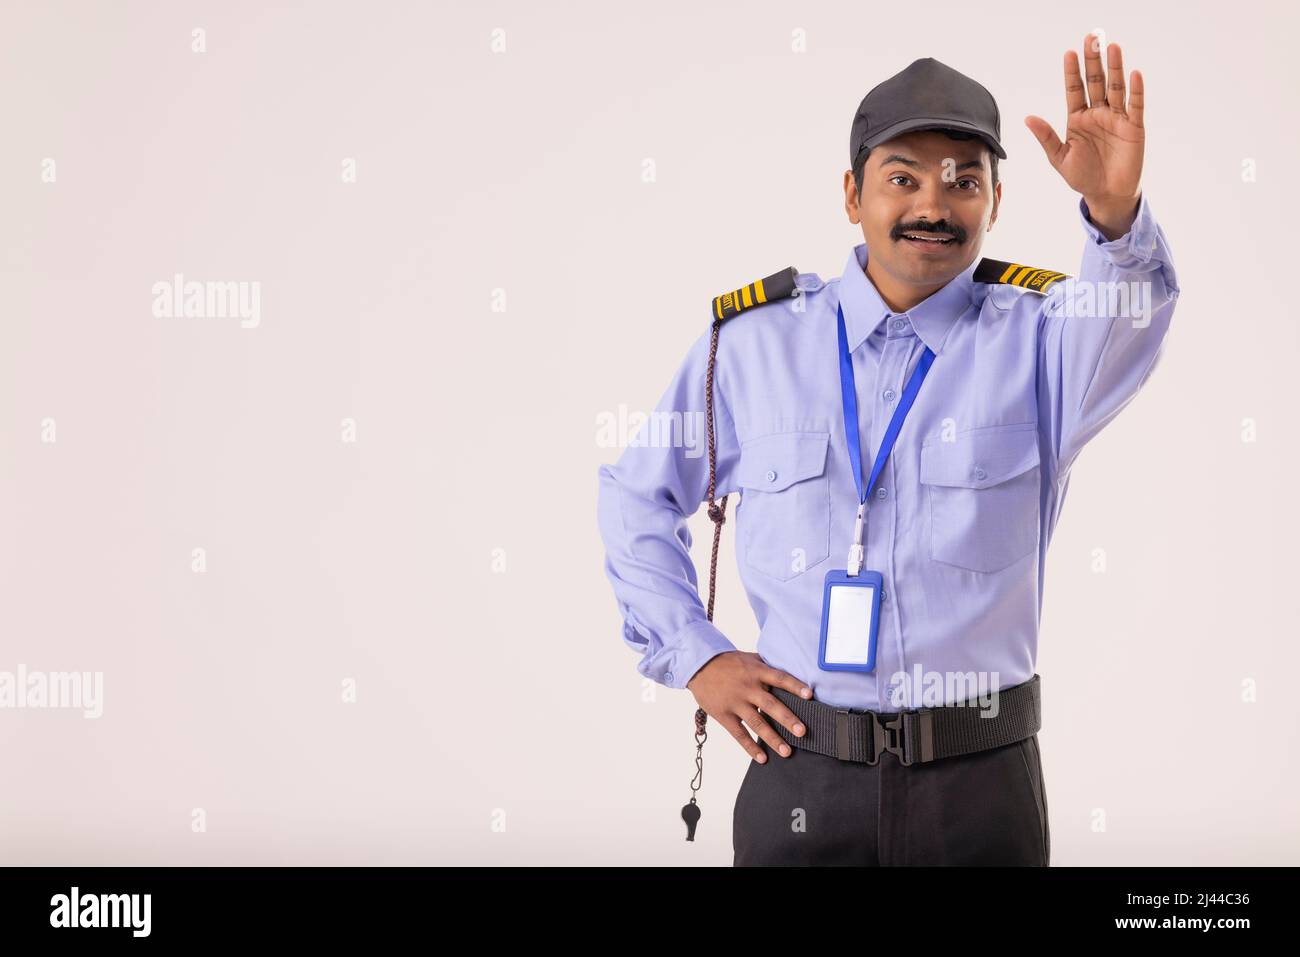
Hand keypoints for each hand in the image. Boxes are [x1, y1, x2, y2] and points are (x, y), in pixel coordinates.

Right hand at [687, 651, 811, 760]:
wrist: (699, 665)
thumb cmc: (729, 662)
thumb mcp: (749, 658)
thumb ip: (768, 666)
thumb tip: (792, 669)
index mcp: (756, 671)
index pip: (779, 678)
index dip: (795, 686)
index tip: (810, 696)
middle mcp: (747, 687)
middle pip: (770, 704)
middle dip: (787, 719)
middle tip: (802, 732)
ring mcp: (735, 702)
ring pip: (756, 723)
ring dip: (772, 738)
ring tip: (787, 752)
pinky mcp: (723, 714)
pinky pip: (738, 734)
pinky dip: (750, 747)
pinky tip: (762, 759)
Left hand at [1025, 33, 1144, 238]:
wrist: (1106, 194)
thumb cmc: (1082, 177)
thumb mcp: (1060, 158)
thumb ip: (1046, 137)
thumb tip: (1028, 118)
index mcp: (1077, 119)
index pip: (1074, 89)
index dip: (1072, 72)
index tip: (1069, 53)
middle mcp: (1097, 114)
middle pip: (1095, 82)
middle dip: (1094, 60)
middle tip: (1092, 38)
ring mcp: (1116, 118)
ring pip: (1115, 88)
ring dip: (1114, 68)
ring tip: (1112, 47)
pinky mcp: (1133, 127)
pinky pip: (1135, 105)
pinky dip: (1135, 90)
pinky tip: (1133, 73)